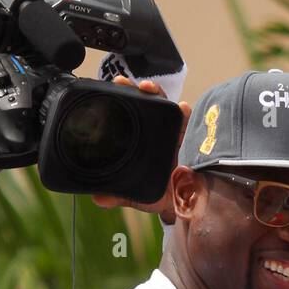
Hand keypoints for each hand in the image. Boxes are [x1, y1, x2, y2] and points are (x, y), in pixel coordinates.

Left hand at [91, 77, 190, 219]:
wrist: (185, 205)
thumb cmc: (159, 195)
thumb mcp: (137, 195)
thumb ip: (119, 195)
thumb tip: (98, 199)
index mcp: (140, 141)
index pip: (128, 115)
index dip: (120, 100)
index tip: (111, 89)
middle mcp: (155, 133)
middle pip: (145, 104)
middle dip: (134, 89)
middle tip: (122, 83)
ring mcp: (173, 135)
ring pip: (164, 107)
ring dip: (157, 94)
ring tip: (149, 88)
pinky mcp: (190, 141)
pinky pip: (188, 124)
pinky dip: (185, 114)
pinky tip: (182, 107)